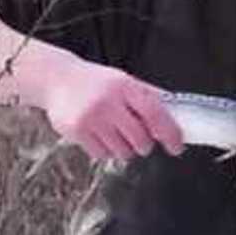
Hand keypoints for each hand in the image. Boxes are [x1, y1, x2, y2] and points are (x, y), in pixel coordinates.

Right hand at [30, 58, 185, 162]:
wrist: (57, 79)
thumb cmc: (96, 82)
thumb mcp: (124, 81)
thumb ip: (149, 97)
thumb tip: (179, 114)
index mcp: (125, 86)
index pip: (155, 113)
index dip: (170, 133)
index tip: (177, 146)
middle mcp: (108, 102)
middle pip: (140, 139)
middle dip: (144, 144)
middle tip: (139, 139)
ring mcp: (91, 117)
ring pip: (122, 151)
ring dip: (125, 149)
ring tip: (115, 133)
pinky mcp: (77, 131)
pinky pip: (102, 155)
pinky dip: (106, 150)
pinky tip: (100, 135)